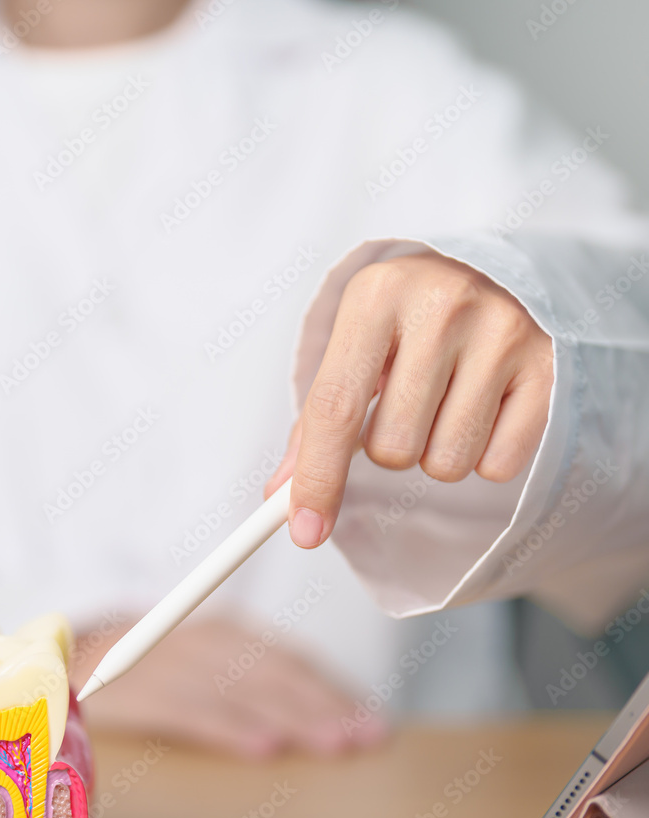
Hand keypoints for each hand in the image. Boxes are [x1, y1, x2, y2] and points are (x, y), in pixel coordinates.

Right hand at [70, 617, 386, 757]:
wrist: (64, 660)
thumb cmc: (148, 670)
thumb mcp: (202, 664)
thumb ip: (250, 681)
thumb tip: (322, 714)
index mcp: (223, 634)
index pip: (288, 660)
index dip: (331, 688)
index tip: (371, 722)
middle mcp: (201, 642)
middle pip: (272, 674)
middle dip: (324, 706)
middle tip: (365, 738)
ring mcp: (168, 664)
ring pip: (241, 691)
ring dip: (292, 717)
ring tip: (332, 745)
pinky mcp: (135, 692)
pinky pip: (190, 710)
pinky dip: (229, 727)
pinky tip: (264, 747)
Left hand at [266, 251, 553, 547]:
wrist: (491, 273)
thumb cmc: (406, 324)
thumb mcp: (353, 351)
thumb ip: (315, 426)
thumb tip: (281, 497)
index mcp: (375, 297)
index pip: (336, 408)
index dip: (317, 479)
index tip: (305, 531)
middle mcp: (441, 306)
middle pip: (392, 449)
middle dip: (389, 449)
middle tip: (407, 407)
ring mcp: (502, 330)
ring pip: (445, 463)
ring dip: (436, 453)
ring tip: (445, 404)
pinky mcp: (549, 364)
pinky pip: (498, 465)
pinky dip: (484, 456)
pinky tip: (485, 408)